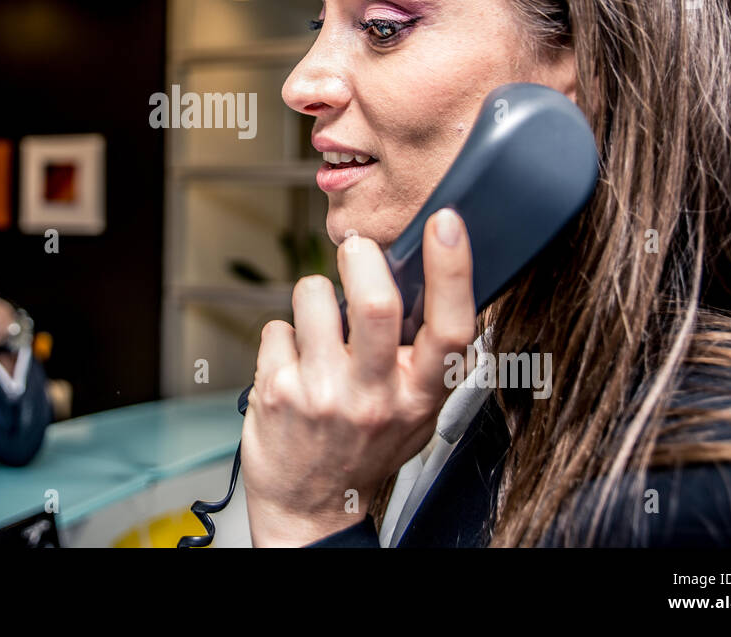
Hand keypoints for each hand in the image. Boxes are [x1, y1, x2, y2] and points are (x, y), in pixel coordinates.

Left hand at [242, 208, 477, 546]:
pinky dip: (283, 337)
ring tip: (319, 328)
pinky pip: (277, 327)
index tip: (446, 223)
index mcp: (419, 396)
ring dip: (314, 297)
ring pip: (313, 297)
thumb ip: (421, 355)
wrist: (310, 507)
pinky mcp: (277, 391)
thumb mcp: (413, 410)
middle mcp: (373, 397)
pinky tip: (291, 367)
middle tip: (356, 248)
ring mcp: (322, 395)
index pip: (451, 328)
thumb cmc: (364, 448)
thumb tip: (424, 273)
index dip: (453, 270)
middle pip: (374, 303)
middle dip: (361, 257)